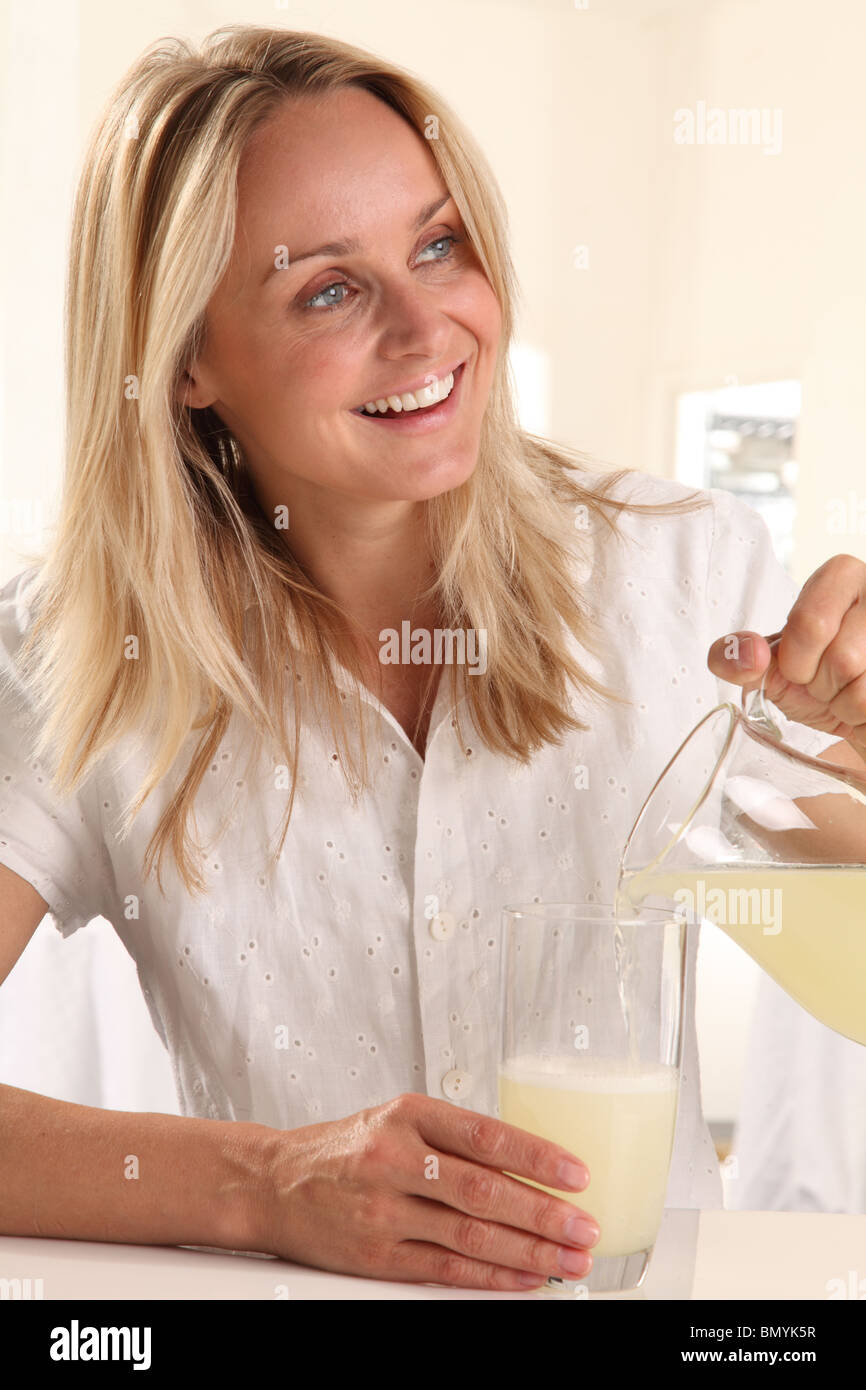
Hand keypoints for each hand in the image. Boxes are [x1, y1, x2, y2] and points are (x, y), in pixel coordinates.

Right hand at [250, 1091, 599, 1288]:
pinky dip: (492, 1277)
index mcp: (408, 1114)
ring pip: (469, 1237)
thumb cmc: (347, 1147)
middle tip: (585, 1228)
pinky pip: (445, 1270)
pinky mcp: (376, 1255)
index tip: (578, 1175)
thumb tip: (532, 1164)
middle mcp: (395, 1160)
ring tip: (569, 1261)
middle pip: (483, 1192)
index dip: (537, 1157)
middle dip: (543, 1215)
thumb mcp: (398, 1118)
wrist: (275, 1182)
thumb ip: (454, 1137)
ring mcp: (384, 1211)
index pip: (484, 1135)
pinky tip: (524, 1278)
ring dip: (529, 1253)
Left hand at [706, 554, 865, 762]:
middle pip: (841, 656)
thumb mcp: (773, 669)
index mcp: (842, 577)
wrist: (857, 715)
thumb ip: (739, 658)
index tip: (801, 662)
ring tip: (848, 690)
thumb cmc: (819, 682)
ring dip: (843, 702)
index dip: (797, 659)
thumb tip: (743, 653)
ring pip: (861, 679)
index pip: (810, 624)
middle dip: (822, 684)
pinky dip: (860, 714)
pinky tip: (864, 703)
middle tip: (827, 680)